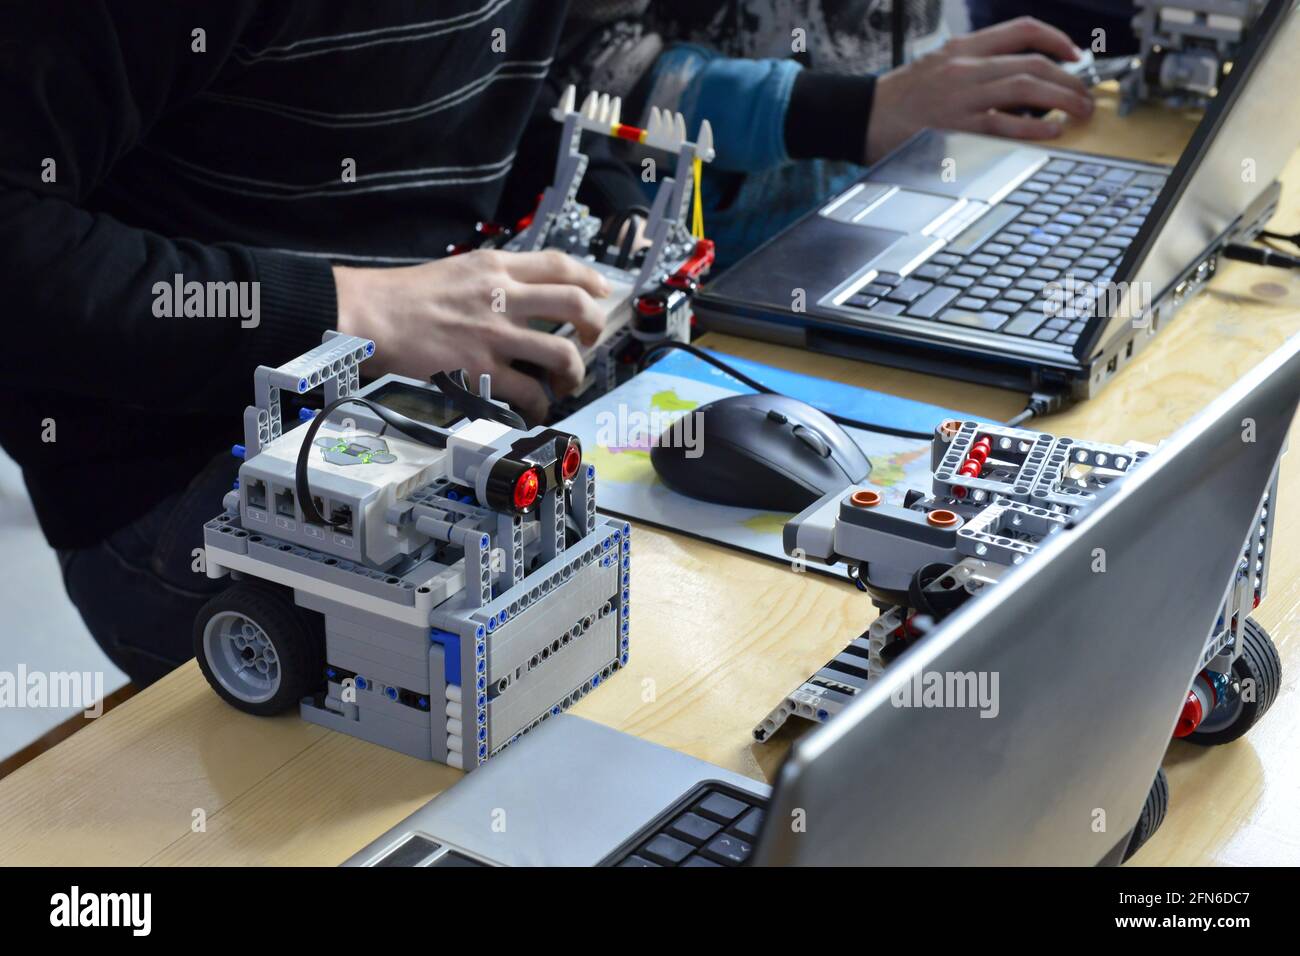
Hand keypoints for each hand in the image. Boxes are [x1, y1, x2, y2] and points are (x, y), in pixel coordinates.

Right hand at [333, 249, 609, 421]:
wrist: (369, 314)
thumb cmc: (404, 295)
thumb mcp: (457, 270)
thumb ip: (493, 278)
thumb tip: (523, 293)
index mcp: (496, 267)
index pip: (559, 265)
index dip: (590, 279)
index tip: (602, 291)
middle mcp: (502, 297)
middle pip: (575, 304)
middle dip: (595, 325)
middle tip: (591, 339)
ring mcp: (494, 335)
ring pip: (562, 354)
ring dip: (574, 372)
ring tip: (566, 381)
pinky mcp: (480, 370)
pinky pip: (529, 393)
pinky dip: (540, 405)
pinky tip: (536, 408)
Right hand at [865, 17, 1093, 162]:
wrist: (860, 116)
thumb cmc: (897, 99)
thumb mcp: (937, 66)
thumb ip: (973, 66)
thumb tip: (1015, 76)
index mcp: (963, 48)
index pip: (1021, 30)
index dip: (1055, 40)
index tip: (1074, 55)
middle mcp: (966, 68)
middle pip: (1033, 63)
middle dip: (1069, 79)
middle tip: (1085, 95)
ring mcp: (962, 98)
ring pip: (1026, 88)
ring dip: (1061, 100)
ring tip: (1078, 112)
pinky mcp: (956, 127)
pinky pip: (1005, 124)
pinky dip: (1034, 127)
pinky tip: (1051, 131)